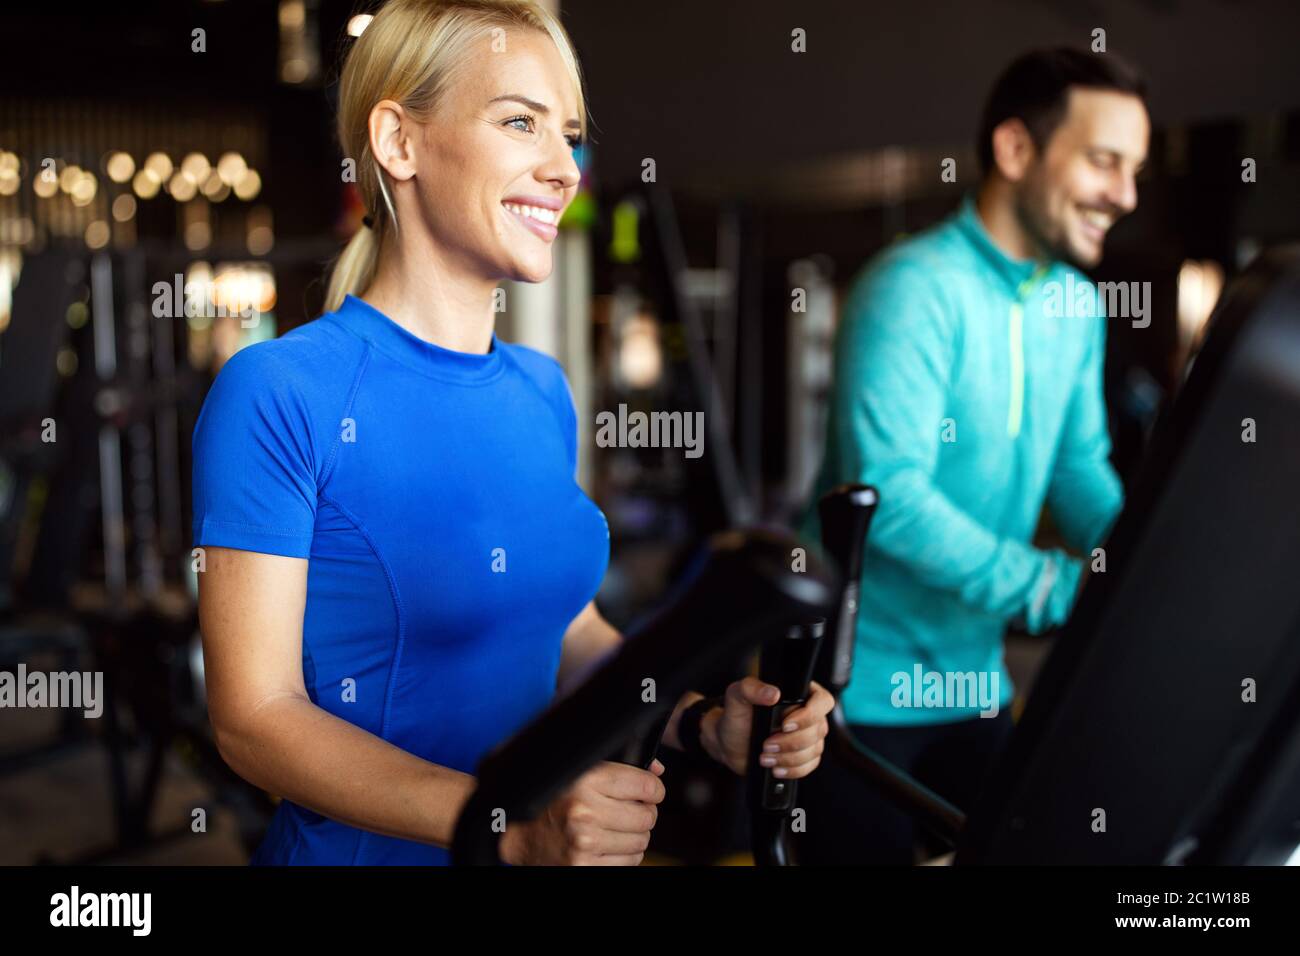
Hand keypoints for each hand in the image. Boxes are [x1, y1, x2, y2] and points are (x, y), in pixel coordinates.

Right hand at [499, 759, 665, 864]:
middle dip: (643, 813)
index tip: (648, 791)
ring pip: (641, 841)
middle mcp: (584, 811)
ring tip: (614, 829)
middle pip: (647, 816)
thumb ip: (619, 765)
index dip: (653, 788)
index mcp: (585, 780)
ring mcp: (584, 842)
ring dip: (634, 836)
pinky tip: (607, 845)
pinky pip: (629, 863)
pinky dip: (624, 855)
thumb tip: (657, 769)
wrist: (515, 832)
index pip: (647, 785)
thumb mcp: (580, 771)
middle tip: (629, 811)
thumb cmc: (549, 798)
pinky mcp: (584, 866)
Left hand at [705, 677, 833, 777]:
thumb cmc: (736, 717)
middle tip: (766, 744)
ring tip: (765, 757)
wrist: (730, 744)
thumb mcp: (737, 697)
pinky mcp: (806, 757)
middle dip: (790, 742)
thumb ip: (751, 688)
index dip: (809, 715)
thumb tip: (773, 693)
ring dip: (788, 758)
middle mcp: (809, 715)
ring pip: (814, 750)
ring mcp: (810, 737)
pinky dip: (792, 770)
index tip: (785, 724)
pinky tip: (775, 768)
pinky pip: (810, 766)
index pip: (822, 701)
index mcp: (799, 694)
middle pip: (817, 730)